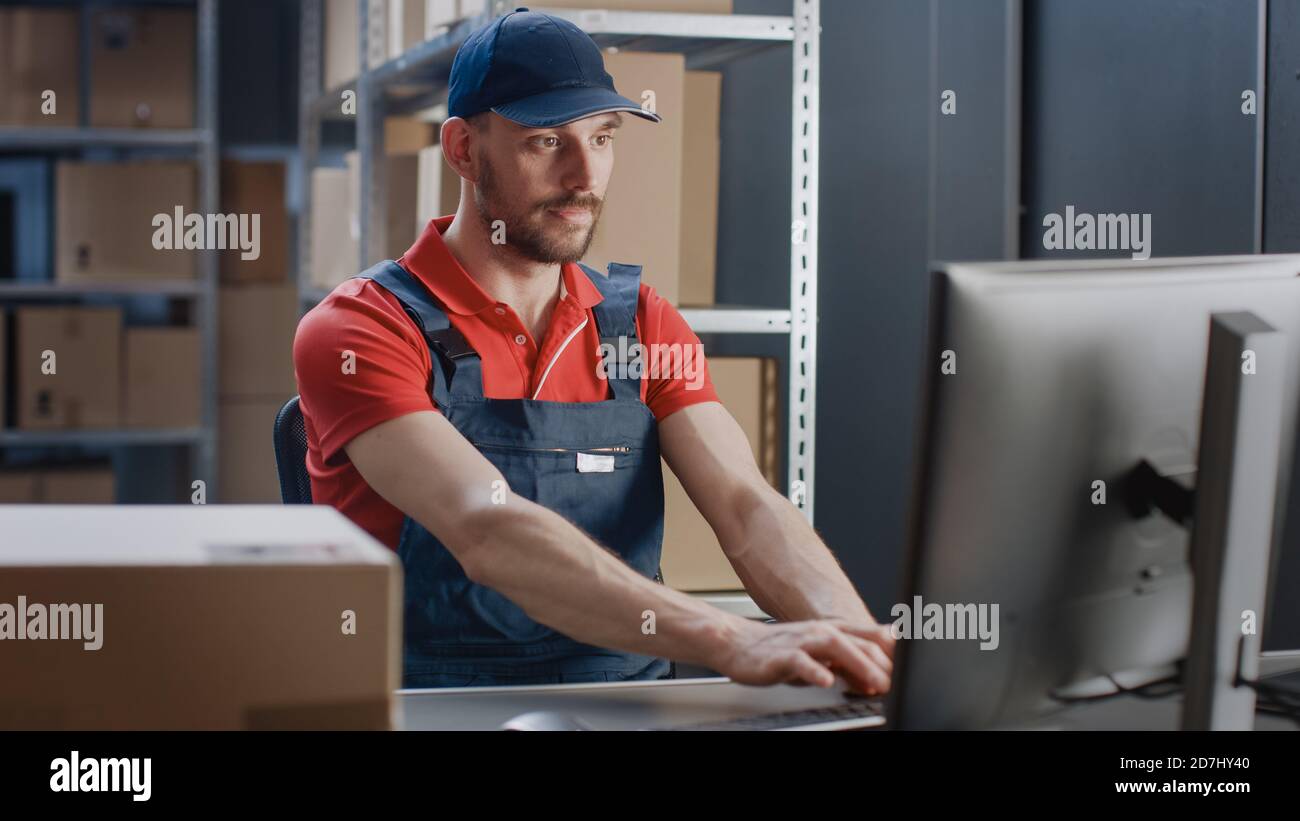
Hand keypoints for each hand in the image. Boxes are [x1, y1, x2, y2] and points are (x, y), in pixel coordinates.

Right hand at [712, 618, 893, 695]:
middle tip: (899, 684)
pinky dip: (815, 670)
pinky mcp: (782, 655)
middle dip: (884, 664)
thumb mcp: (822, 656)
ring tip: (875, 683)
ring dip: (859, 664)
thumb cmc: (783, 650)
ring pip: (836, 646)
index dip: (895, 653)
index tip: (910, 670)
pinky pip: (800, 661)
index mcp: (835, 630)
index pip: (874, 636)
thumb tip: (879, 677)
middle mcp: (822, 632)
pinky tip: (826, 680)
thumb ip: (851, 663)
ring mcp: (802, 641)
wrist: (740, 644)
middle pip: (861, 642)